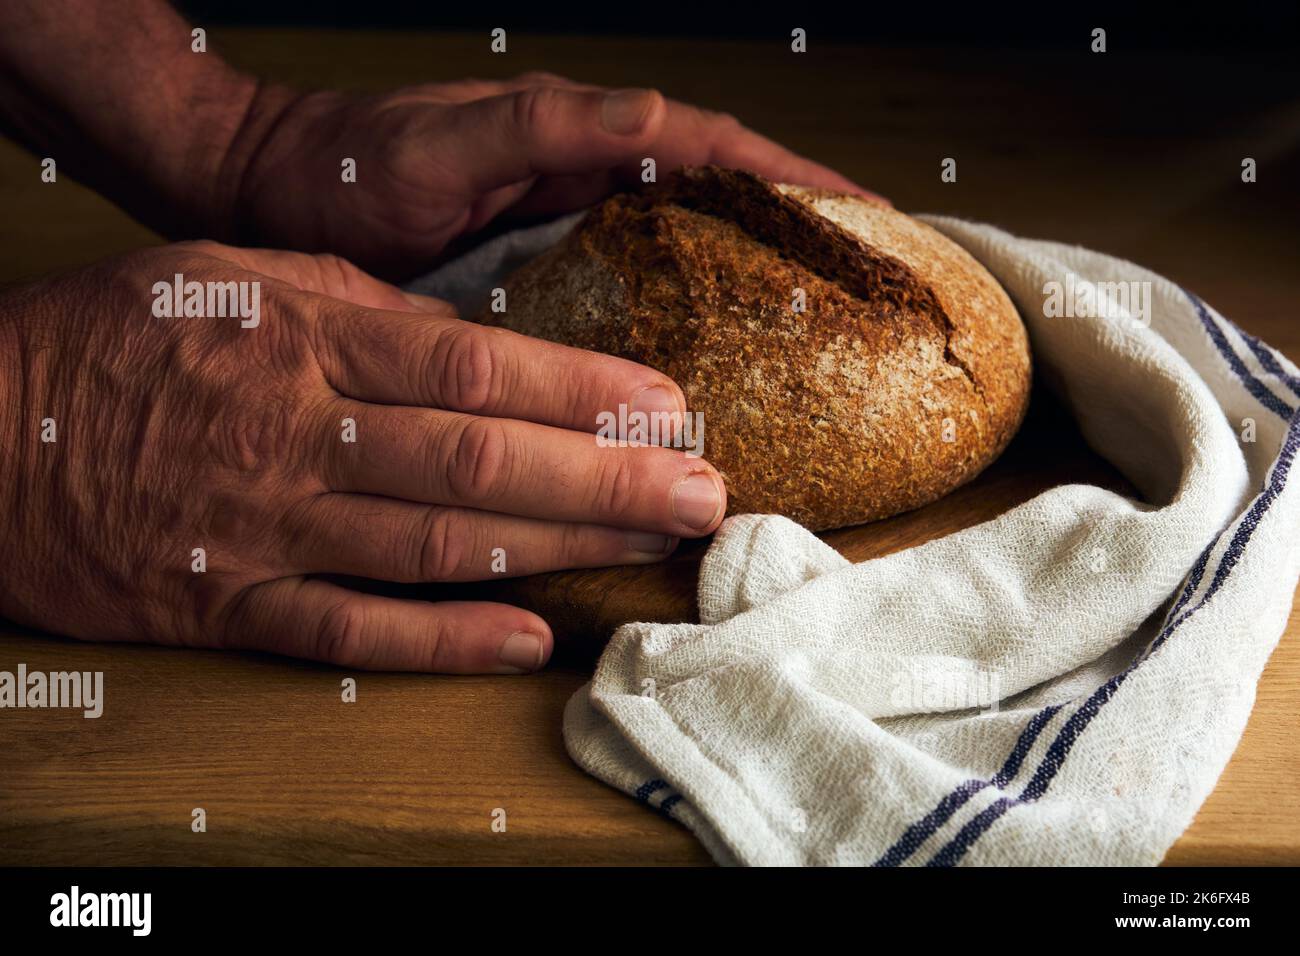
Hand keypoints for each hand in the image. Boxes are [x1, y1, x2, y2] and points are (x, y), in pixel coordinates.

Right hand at [0, 242, 725, 671]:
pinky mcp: (228, 607)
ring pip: (435, 545)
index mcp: (299, 337)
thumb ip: (356, 301)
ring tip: (648, 547)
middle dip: (603, 476)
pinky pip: (351, 632)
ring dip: (555, 549)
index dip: (579, 390)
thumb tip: (470, 332)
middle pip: (477, 459)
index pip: (471, 363)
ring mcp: (263, 528)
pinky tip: (527, 639)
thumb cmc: (114, 339)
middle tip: (699, 488)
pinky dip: (443, 642)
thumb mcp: (232, 275)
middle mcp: (293, 434)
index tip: (665, 405)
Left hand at [219, 73, 874, 278]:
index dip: (791, 177)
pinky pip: (635, 283)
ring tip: (818, 320)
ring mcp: (565, 220)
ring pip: (685, 241)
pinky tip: (714, 351)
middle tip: (869, 274)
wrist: (270, 193)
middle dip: (796, 223)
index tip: (865, 213)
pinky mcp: (541, 264)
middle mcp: (582, 172)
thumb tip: (652, 117)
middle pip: (717, 193)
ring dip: (753, 272)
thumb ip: (540, 127)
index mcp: (575, 132)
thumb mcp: (441, 141)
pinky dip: (686, 308)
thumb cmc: (347, 164)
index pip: (711, 146)